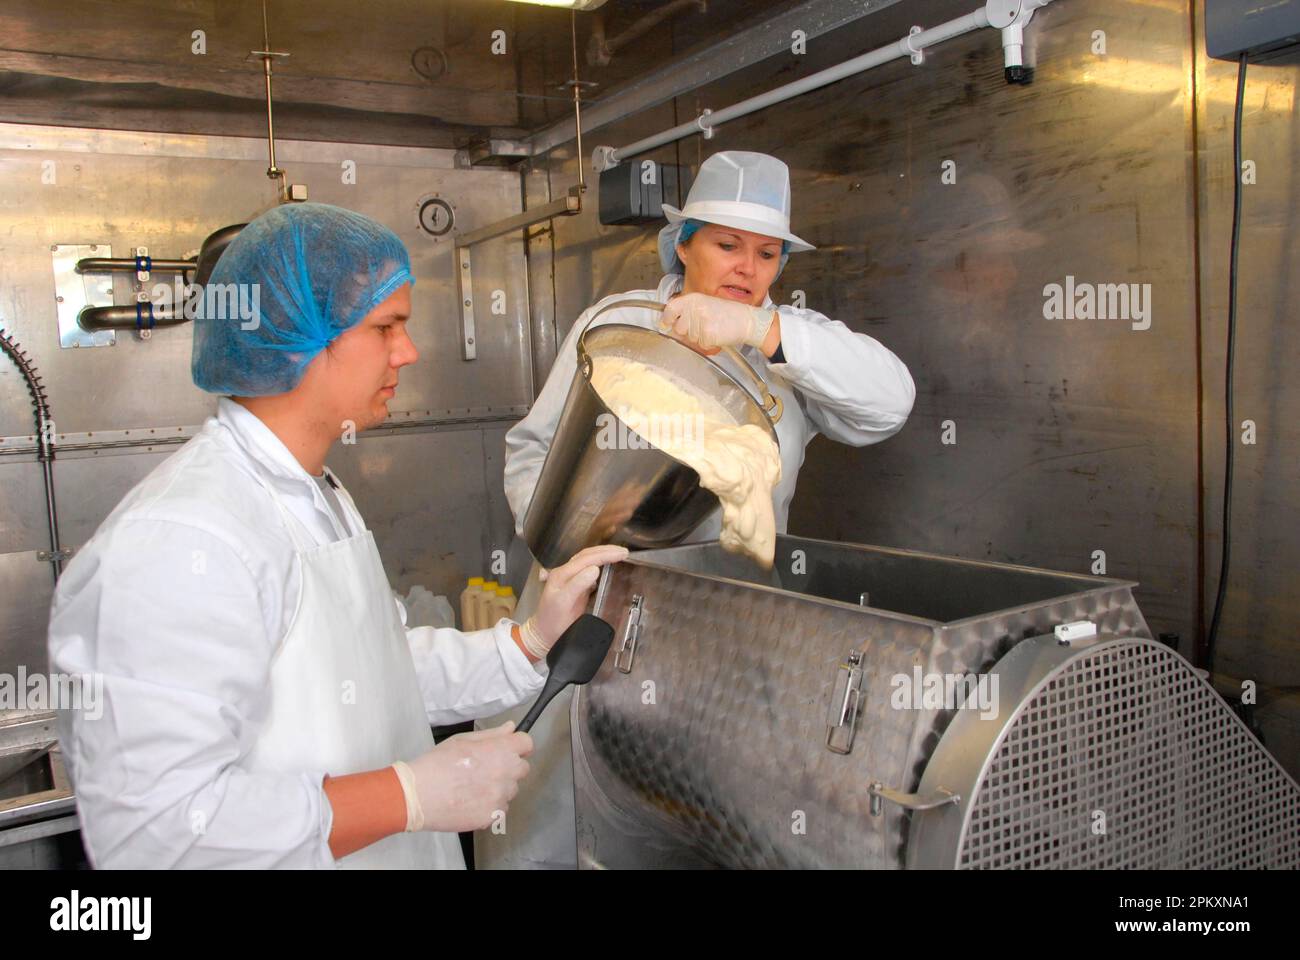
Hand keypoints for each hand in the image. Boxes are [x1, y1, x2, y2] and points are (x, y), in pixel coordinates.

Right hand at [392, 721, 532, 832]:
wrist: (417, 796)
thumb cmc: (436, 764)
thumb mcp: (462, 740)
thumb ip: (492, 735)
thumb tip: (510, 729)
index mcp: (499, 751)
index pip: (526, 744)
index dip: (516, 745)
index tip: (506, 749)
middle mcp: (505, 774)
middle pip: (522, 768)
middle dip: (508, 767)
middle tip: (485, 769)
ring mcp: (500, 798)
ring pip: (511, 790)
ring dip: (499, 787)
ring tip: (473, 787)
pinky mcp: (492, 817)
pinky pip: (500, 808)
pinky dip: (490, 806)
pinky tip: (470, 801)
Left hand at [520, 544, 628, 657]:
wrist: (544, 634)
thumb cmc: (552, 621)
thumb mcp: (564, 603)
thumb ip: (578, 584)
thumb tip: (595, 569)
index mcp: (562, 574)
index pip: (587, 558)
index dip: (605, 555)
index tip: (622, 554)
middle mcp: (565, 572)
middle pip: (587, 555)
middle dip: (606, 551)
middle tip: (624, 552)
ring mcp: (569, 578)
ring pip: (587, 559)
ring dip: (603, 554)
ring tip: (618, 554)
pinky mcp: (574, 585)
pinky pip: (587, 568)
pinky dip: (599, 563)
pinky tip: (607, 565)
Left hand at [659, 293, 774, 351]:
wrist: (747, 320)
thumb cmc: (728, 313)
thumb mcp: (706, 304)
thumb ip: (688, 311)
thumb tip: (669, 323)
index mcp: (694, 299)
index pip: (671, 308)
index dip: (666, 318)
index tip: (666, 324)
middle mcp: (696, 309)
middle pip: (678, 328)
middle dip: (687, 332)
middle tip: (702, 327)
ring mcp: (701, 322)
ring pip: (690, 339)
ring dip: (699, 338)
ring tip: (713, 328)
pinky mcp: (708, 334)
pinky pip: (701, 345)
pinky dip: (708, 344)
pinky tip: (717, 335)